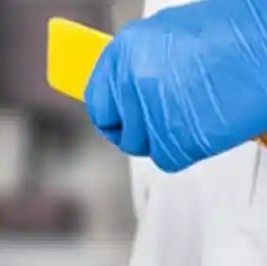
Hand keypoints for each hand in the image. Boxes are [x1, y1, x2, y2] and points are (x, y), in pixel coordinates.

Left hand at [86, 0, 266, 171]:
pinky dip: (191, 148)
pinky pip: (170, 157)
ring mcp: (150, 109)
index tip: (122, 121)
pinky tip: (211, 123)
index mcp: (126, 47)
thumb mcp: (177, 35)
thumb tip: (128, 87)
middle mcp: (131, 78)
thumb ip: (146, 62)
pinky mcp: (173, 138)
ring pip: (146, 145)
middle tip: (171, 122)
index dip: (114, 114)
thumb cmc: (241, 35)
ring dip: (171, 137)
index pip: (98, 100)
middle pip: (120, 129)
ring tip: (202, 111)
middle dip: (143, 130)